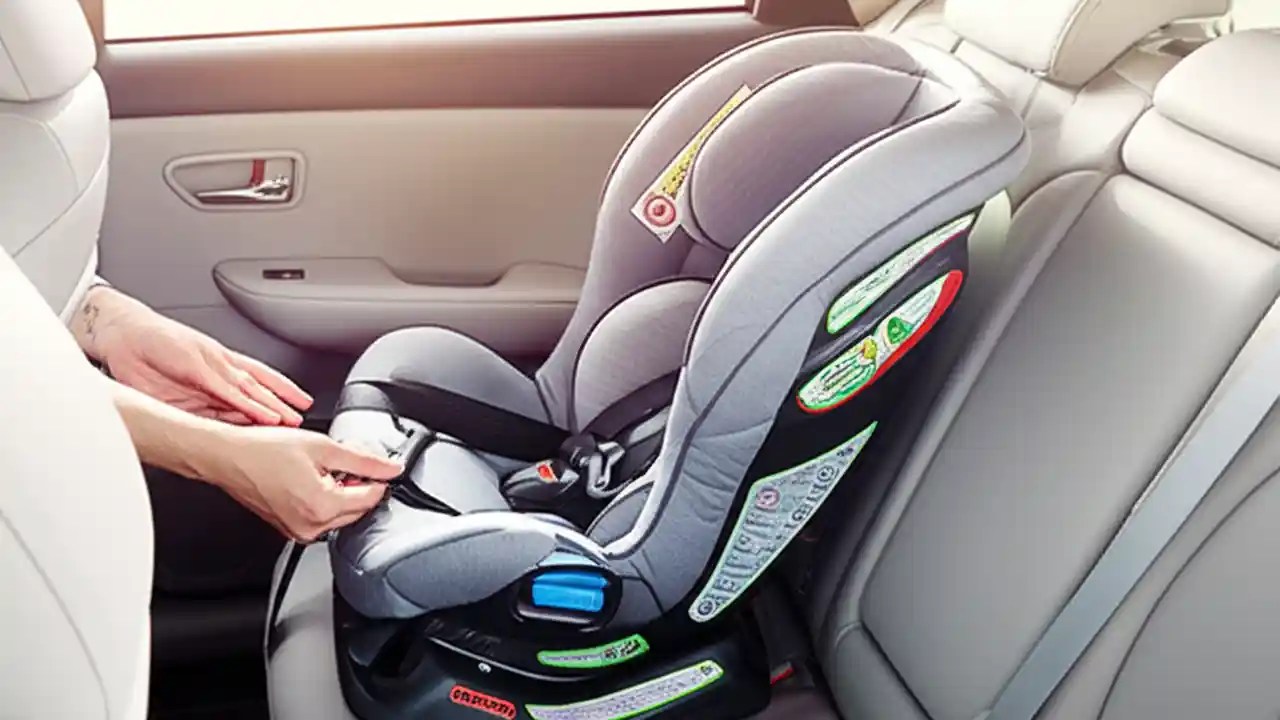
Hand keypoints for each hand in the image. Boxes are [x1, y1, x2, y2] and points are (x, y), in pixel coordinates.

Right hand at [82, 288, 312, 425]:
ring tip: (291, 420)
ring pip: (250, 389)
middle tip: (302, 423)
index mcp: (217, 369)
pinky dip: (246, 402)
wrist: (122, 333)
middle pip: (259, 389)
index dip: (279, 396)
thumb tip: (222, 423)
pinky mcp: (196, 366)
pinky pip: (226, 388)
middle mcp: (219, 367)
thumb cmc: (148, 354)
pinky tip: (262, 413)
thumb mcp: (179, 384)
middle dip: (282, 406)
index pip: (257, 384)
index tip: (297, 411)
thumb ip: (201, 401)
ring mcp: (211, 365)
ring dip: (272, 405)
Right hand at [207, 425, 402, 540]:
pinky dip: (323, 499)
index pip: (371, 498)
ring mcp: (299, 530)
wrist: (227, 458)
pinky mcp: (290, 528)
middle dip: (358, 484)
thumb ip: (363, 460)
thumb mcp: (323, 447)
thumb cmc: (263, 450)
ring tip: (320, 468)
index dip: (377, 477)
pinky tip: (310, 479)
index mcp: (322, 507)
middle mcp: (311, 527)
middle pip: (358, 508)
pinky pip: (320, 517)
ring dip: (341, 492)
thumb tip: (392, 468)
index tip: (374, 463)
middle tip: (342, 460)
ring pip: (340, 514)